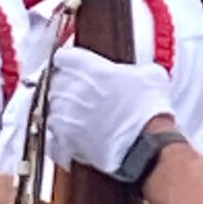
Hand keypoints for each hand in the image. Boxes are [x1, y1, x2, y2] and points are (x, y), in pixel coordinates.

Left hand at [47, 45, 173, 173]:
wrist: (147, 146)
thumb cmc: (149, 112)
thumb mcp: (152, 76)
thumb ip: (137, 70)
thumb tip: (140, 74)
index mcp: (90, 69)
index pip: (64, 57)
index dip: (70, 61)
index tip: (74, 65)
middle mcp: (73, 91)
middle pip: (54, 82)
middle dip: (65, 86)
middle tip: (79, 92)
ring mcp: (66, 118)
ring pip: (50, 109)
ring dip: (60, 112)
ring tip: (76, 117)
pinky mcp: (67, 143)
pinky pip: (50, 139)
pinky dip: (56, 140)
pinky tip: (67, 139)